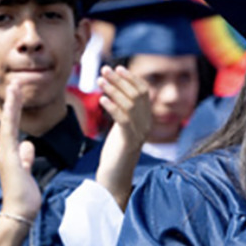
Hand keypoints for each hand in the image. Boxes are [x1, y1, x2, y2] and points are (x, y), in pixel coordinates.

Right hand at [0, 82, 40, 220]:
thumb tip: (28, 145)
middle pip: (8, 121)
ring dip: (12, 103)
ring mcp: (4, 152)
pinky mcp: (7, 155)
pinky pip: (9, 130)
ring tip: (15, 86)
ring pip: (8, 122)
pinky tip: (14, 102)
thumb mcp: (27, 173)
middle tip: (14, 83)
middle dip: (12, 102)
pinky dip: (11, 114)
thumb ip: (26, 159)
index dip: (15, 111)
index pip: (12, 128)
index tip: (17, 95)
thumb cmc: (24, 197)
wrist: (18, 212)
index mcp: (9, 154)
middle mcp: (4, 150)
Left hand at [95, 65, 150, 210]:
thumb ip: (122, 112)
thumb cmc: (115, 153)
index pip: (143, 92)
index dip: (131, 78)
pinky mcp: (129, 141)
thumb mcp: (120, 128)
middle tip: (104, 69)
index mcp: (145, 119)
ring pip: (130, 104)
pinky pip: (123, 120)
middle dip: (120, 80)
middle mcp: (146, 124)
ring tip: (99, 80)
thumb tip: (114, 92)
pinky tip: (101, 98)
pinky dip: (113, 107)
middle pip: (137, 94)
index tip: (118, 67)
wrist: (115, 178)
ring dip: (114, 89)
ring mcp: (139, 133)